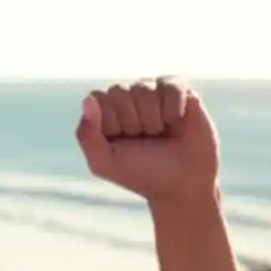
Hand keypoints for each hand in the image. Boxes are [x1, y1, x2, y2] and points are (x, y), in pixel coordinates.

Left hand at [75, 76, 220, 204]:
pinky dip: (173, 109)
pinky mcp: (179, 90)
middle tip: (144, 139)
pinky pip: (169, 86)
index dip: (110, 121)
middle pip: (119, 91)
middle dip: (132, 121)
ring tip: (160, 133)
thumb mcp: (104, 163)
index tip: (121, 141)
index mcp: (104, 112)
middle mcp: (126, 97)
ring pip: (143, 88)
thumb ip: (86, 134)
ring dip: (153, 119)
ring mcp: (152, 91)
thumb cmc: (142, 173)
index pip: (98, 98)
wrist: (185, 184)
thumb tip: (89, 99)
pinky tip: (176, 122)